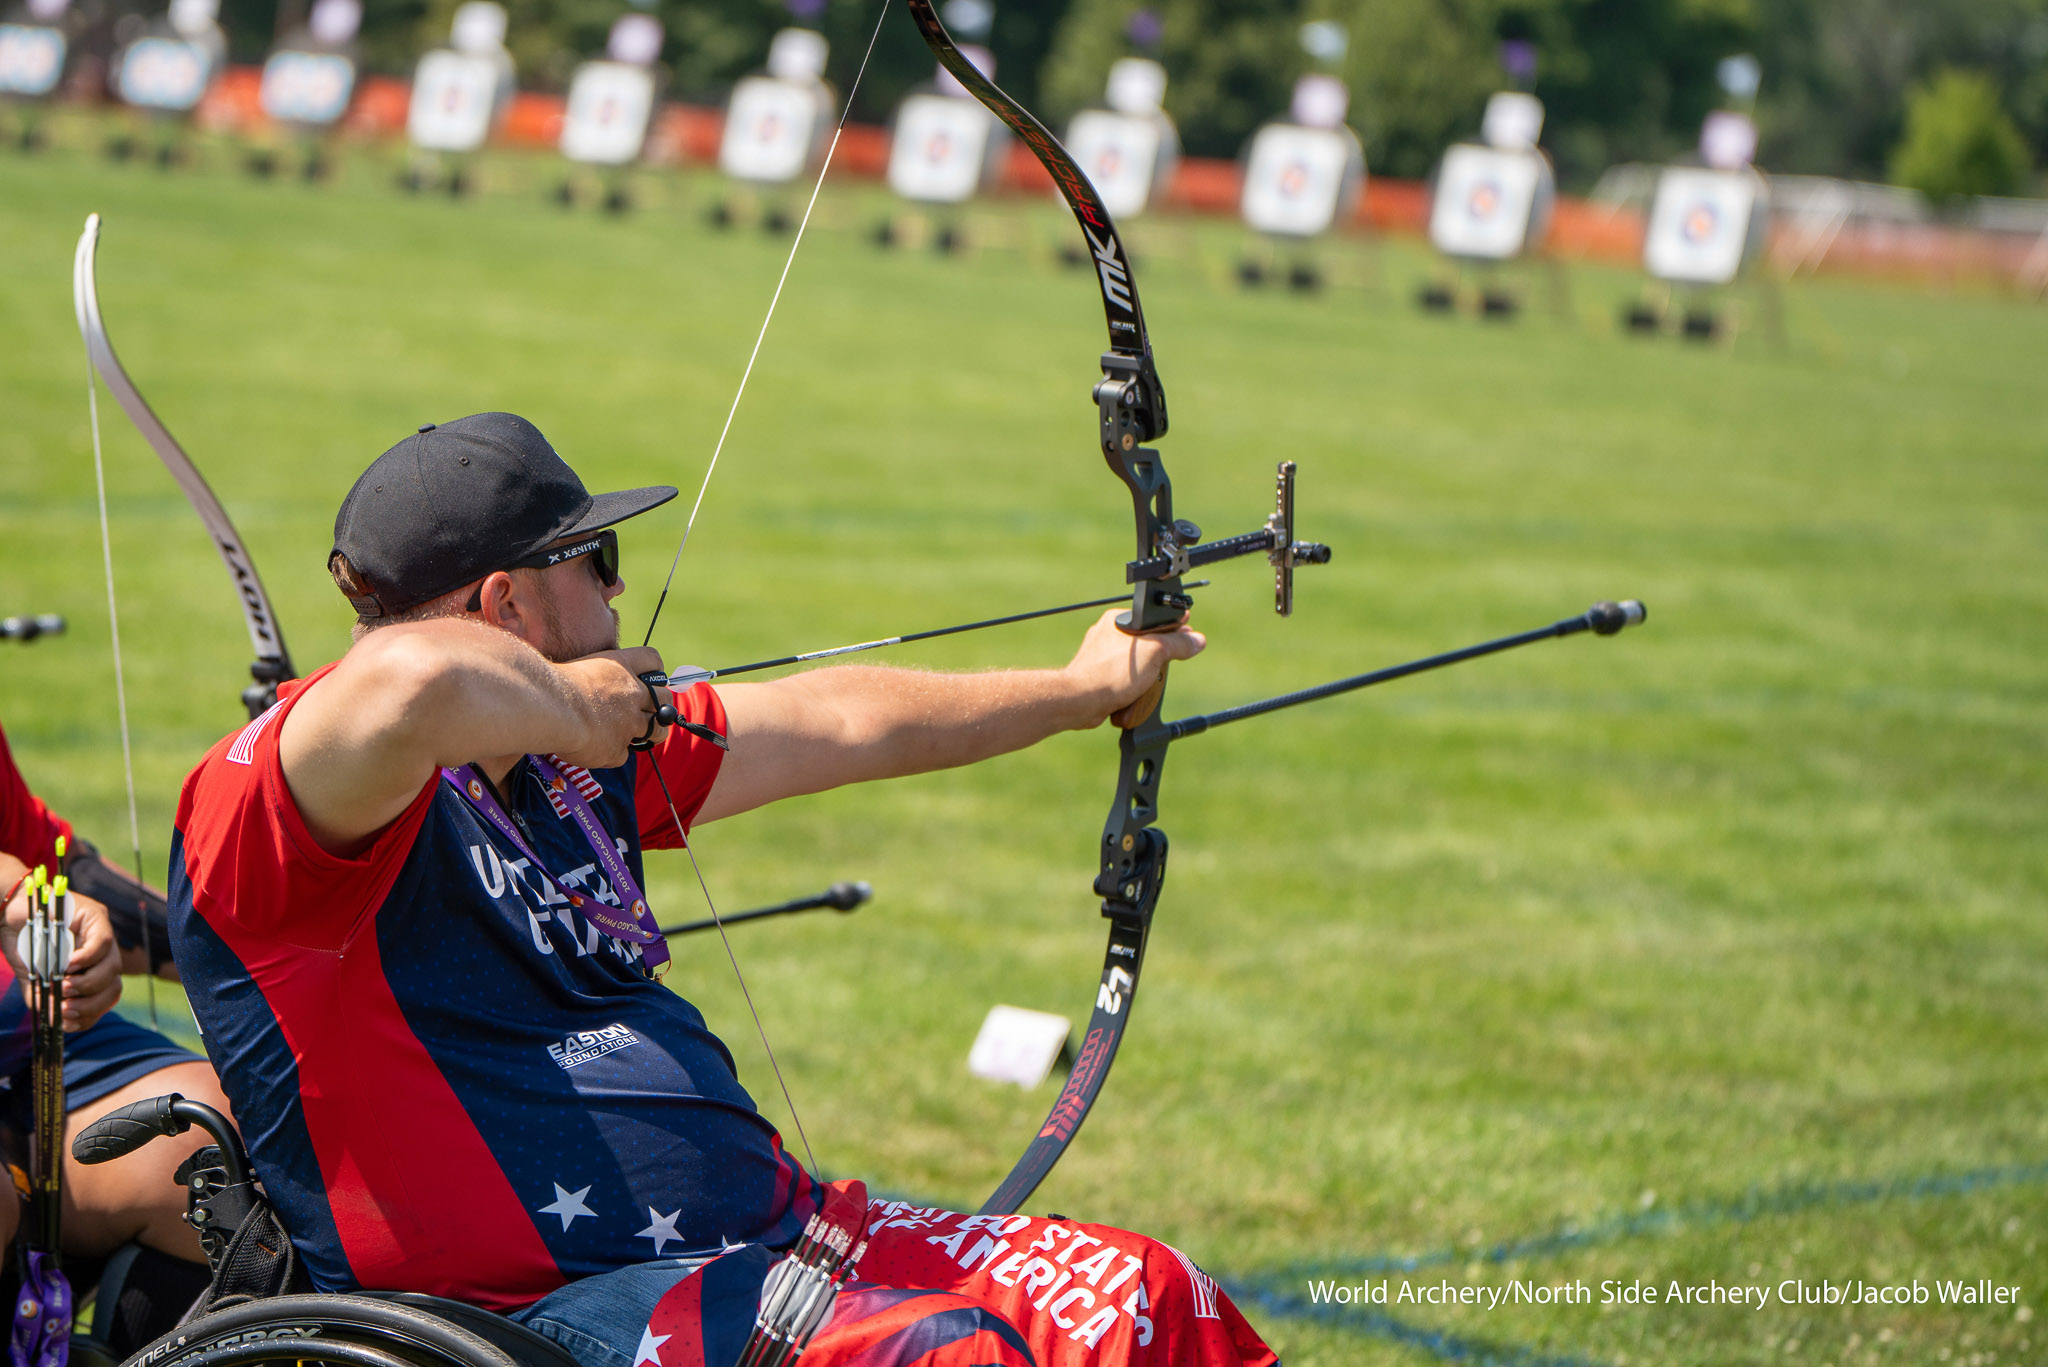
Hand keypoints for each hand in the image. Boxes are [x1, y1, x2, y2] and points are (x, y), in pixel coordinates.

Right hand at [2, 883, 121, 1032]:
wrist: (9, 914)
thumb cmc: (24, 945)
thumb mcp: (36, 978)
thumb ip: (47, 998)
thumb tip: (56, 1021)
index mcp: (94, 969)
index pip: (106, 996)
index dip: (92, 1013)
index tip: (67, 1021)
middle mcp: (104, 953)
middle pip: (114, 984)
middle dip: (90, 1003)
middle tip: (65, 1007)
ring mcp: (103, 933)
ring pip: (112, 967)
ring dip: (88, 984)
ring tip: (64, 987)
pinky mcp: (96, 916)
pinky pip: (102, 942)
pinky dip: (87, 959)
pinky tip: (68, 966)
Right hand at [557, 647, 673, 767]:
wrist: (548, 707)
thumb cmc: (552, 683)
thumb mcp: (577, 666)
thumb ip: (594, 674)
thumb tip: (590, 681)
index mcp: (621, 666)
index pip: (652, 659)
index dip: (654, 669)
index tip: (649, 677)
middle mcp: (632, 693)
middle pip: (664, 698)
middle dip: (661, 705)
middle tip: (650, 710)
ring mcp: (628, 723)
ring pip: (658, 730)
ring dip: (653, 732)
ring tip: (639, 734)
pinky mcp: (617, 748)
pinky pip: (623, 754)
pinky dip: (613, 753)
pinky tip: (598, 749)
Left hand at [1065, 608, 1205, 729]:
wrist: (1081, 701)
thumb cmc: (1111, 672)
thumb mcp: (1155, 652)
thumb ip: (1178, 644)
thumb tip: (1197, 640)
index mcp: (1119, 620)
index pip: (1155, 620)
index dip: (1174, 630)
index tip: (1188, 636)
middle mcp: (1109, 635)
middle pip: (1149, 644)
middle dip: (1159, 659)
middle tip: (1161, 667)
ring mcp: (1103, 657)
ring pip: (1138, 664)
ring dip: (1146, 678)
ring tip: (1144, 685)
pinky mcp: (1100, 676)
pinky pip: (1126, 680)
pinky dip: (1132, 689)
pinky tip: (1131, 695)